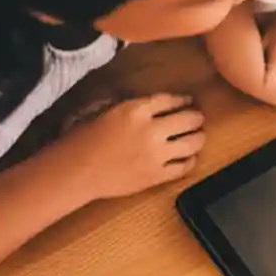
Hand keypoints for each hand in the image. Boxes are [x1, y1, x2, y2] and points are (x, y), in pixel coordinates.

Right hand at [56, 93, 205, 200]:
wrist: (78, 171)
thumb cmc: (84, 139)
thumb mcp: (105, 110)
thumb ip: (131, 107)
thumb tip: (150, 106)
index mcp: (136, 110)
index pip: (170, 100)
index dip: (182, 100)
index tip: (188, 101)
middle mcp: (151, 130)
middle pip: (188, 119)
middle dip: (196, 117)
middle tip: (197, 118)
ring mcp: (157, 155)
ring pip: (192, 143)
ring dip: (198, 138)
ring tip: (198, 136)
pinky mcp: (157, 176)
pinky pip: (184, 167)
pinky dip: (190, 161)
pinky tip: (188, 158)